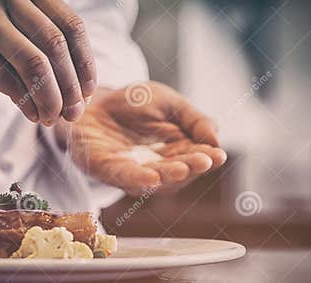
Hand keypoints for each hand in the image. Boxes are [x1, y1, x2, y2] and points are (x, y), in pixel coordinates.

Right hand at [0, 0, 94, 123]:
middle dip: (71, 85)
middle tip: (75, 112)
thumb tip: (79, 95)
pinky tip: (33, 115)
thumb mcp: (10, 43)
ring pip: (37, 64)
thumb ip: (42, 56)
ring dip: (52, 98)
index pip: (70, 24)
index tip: (88, 91)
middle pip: (57, 44)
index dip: (85, 61)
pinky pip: (12, 81)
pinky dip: (28, 103)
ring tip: (53, 118)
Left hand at [65, 81, 226, 195]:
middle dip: (190, 167)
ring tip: (182, 169)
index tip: (217, 155)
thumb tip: (216, 140)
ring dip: (168, 176)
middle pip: (177, 173)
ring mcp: (131, 172)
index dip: (207, 158)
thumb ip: (194, 120)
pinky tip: (151, 177)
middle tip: (203, 161)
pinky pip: (122, 177)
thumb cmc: (134, 103)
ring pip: (153, 180)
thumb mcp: (170, 103)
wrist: (94, 99)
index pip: (195, 158)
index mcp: (176, 152)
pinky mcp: (106, 170)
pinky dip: (136, 179)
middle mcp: (156, 167)